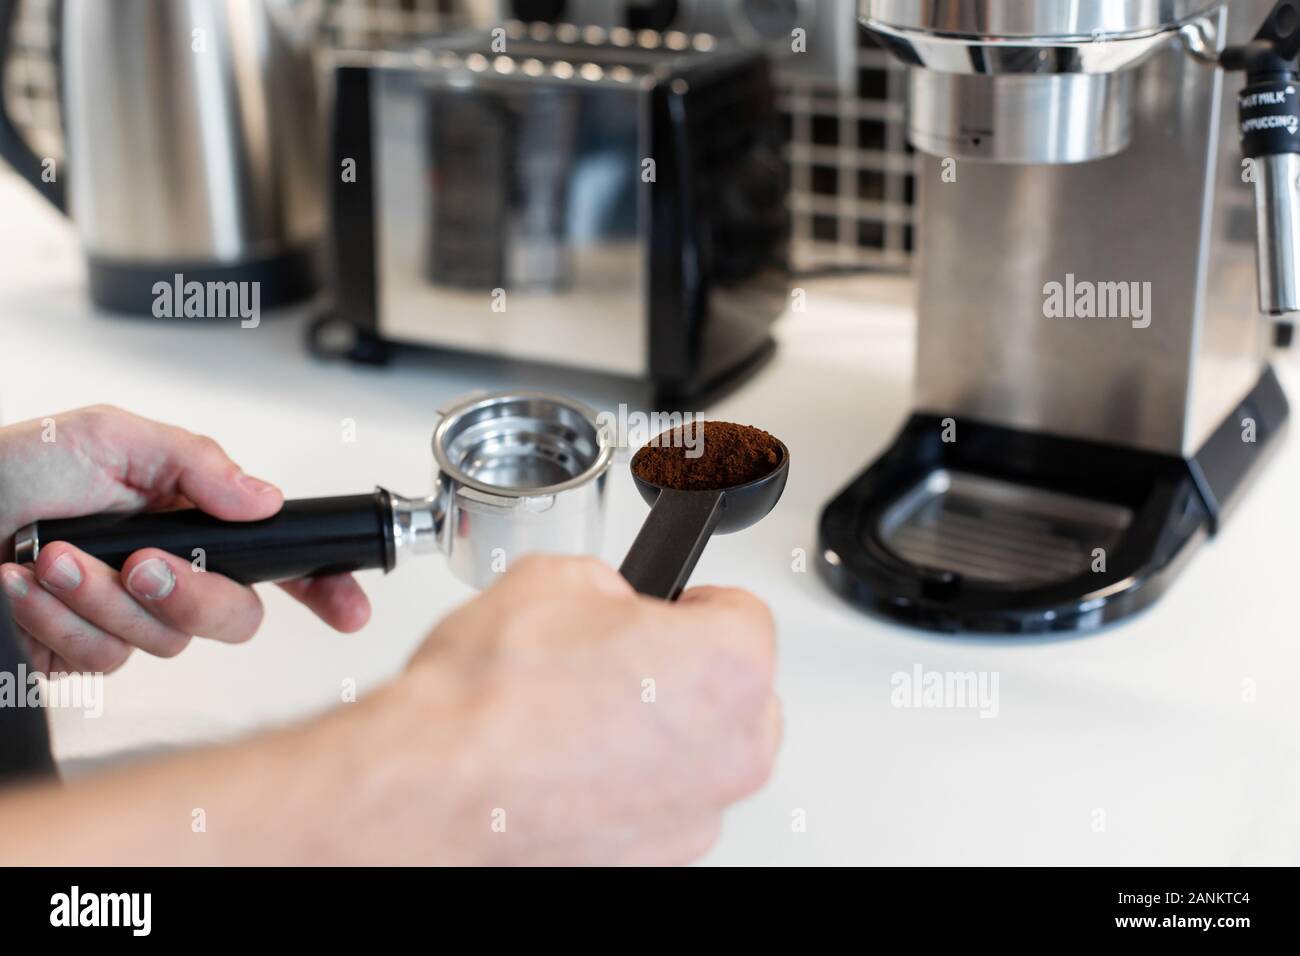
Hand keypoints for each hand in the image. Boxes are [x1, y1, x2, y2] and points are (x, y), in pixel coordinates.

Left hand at [0, 405, 368, 673]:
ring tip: (53, 557)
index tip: (348, 608)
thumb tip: (263, 498)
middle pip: (235, 615)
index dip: (324, 587)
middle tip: (143, 565)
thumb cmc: (15, 467)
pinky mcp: (85, 652)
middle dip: (190, 593)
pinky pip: (102, 660)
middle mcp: (173, 571)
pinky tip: (26, 584)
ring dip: (101, 599)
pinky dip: (58, 619)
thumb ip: (197, 463)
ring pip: (164, 641)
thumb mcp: (111, 436)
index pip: (279, 560)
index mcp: (194, 520)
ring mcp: (131, 616)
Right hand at [377, 556, 779, 865]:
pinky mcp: (658, 859)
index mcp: (728, 666)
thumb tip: (612, 602)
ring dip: (662, 732)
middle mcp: (732, 749)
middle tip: (618, 660)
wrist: (430, 788)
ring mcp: (697, 814)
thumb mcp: (554, 579)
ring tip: (584, 714)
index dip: (694, 604)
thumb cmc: (489, 700)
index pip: (745, 613)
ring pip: (701, 754)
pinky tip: (574, 763)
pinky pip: (664, 804)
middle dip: (686, 671)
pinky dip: (634, 784)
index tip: (669, 610)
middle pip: (737, 692)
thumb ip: (611, 585)